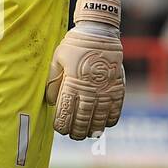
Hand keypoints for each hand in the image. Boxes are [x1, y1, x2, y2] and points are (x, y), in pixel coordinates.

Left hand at [45, 0, 124, 139]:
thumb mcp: (57, 59)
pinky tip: (106, 124)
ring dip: (93, 128)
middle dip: (77, 130)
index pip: (66, 111)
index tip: (60, 129)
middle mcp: (90, 88)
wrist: (99, 31)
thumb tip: (50, 102)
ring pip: (100, 116)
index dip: (62, 124)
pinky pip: (116, 107)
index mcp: (72, 82)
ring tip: (88, 135)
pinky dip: (111, 118)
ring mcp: (106, 88)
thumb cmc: (74, 45)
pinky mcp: (118, 85)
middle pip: (83, 118)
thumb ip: (52, 81)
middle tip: (73, 136)